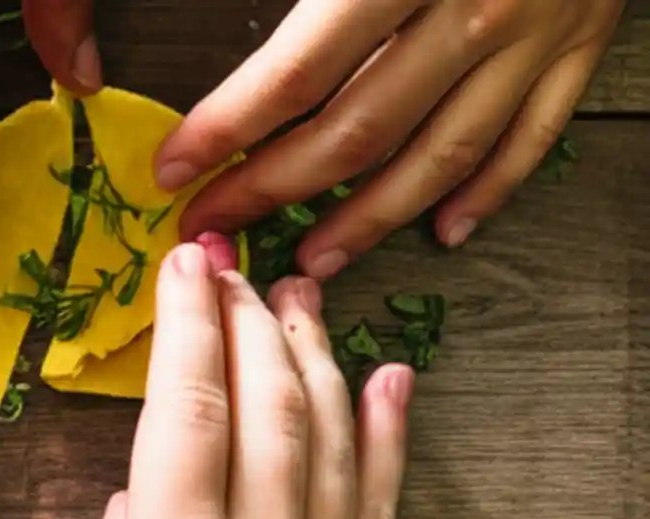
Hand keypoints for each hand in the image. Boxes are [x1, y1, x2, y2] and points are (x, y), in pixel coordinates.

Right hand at [32, 242, 414, 518]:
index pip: (186, 403)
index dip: (186, 324)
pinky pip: (380, 498)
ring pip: (326, 431)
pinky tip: (390, 379)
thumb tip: (133, 506)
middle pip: (263, 398)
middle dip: (247, 315)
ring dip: (313, 351)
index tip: (180, 265)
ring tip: (298, 292)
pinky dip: (389, 431)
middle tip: (231, 260)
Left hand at [160, 0, 623, 278]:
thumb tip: (247, 49)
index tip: (176, 168)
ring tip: (312, 257)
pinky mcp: (580, 48)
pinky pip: (531, 139)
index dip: (226, 130)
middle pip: (356, 131)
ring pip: (439, 155)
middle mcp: (471, 15)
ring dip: (368, 218)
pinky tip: (445, 232)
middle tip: (217, 226)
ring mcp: (534, 39)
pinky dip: (488, 192)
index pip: (294, 74)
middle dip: (274, 188)